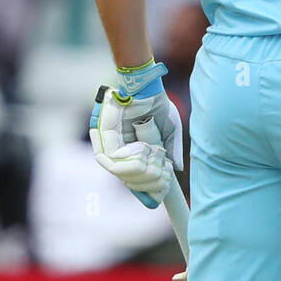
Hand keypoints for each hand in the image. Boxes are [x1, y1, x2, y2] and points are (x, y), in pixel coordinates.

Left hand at [90, 78, 182, 208]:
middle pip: (126, 180)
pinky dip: (131, 160)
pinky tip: (146, 150)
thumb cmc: (158, 106)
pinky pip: (113, 158)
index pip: (134, 180)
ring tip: (156, 159)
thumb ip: (170, 151)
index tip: (162, 191)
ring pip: (118, 172)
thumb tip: (175, 170)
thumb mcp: (170, 132)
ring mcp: (110, 144)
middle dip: (147, 182)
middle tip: (163, 173)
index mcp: (133, 153)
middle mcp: (119, 151)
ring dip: (140, 172)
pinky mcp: (105, 135)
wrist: (149, 88)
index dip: (148, 189)